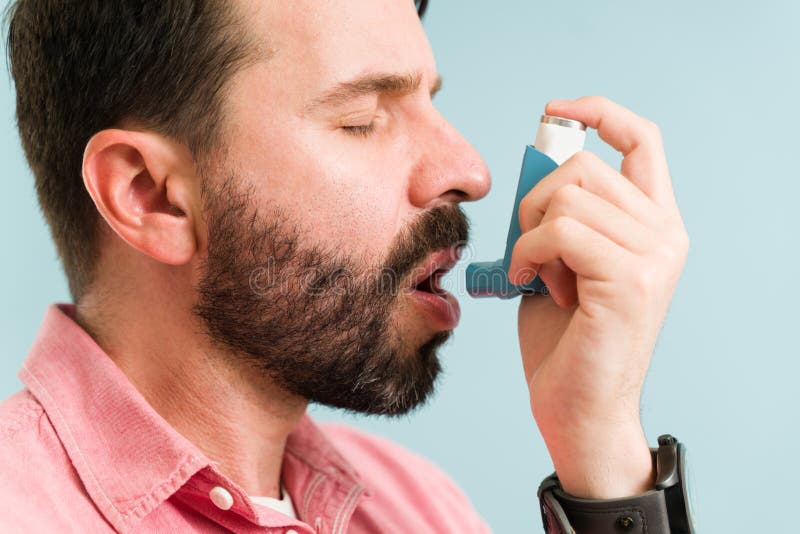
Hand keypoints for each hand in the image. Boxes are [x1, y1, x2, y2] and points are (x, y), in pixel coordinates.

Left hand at [508, 97, 688, 498]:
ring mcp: (654, 255)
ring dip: (530, 231)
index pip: (643, 140)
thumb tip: (537, 161)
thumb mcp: (560, 259)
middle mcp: (666, 233)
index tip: (555, 111)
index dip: (599, 112)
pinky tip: (525, 283)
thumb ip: (561, 213)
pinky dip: (527, 252)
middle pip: (584, 165)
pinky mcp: (630, 280)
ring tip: (533, 273)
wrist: (577, 409)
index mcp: (654, 224)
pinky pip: (559, 231)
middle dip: (534, 198)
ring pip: (569, 195)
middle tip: (526, 247)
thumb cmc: (564, 338)